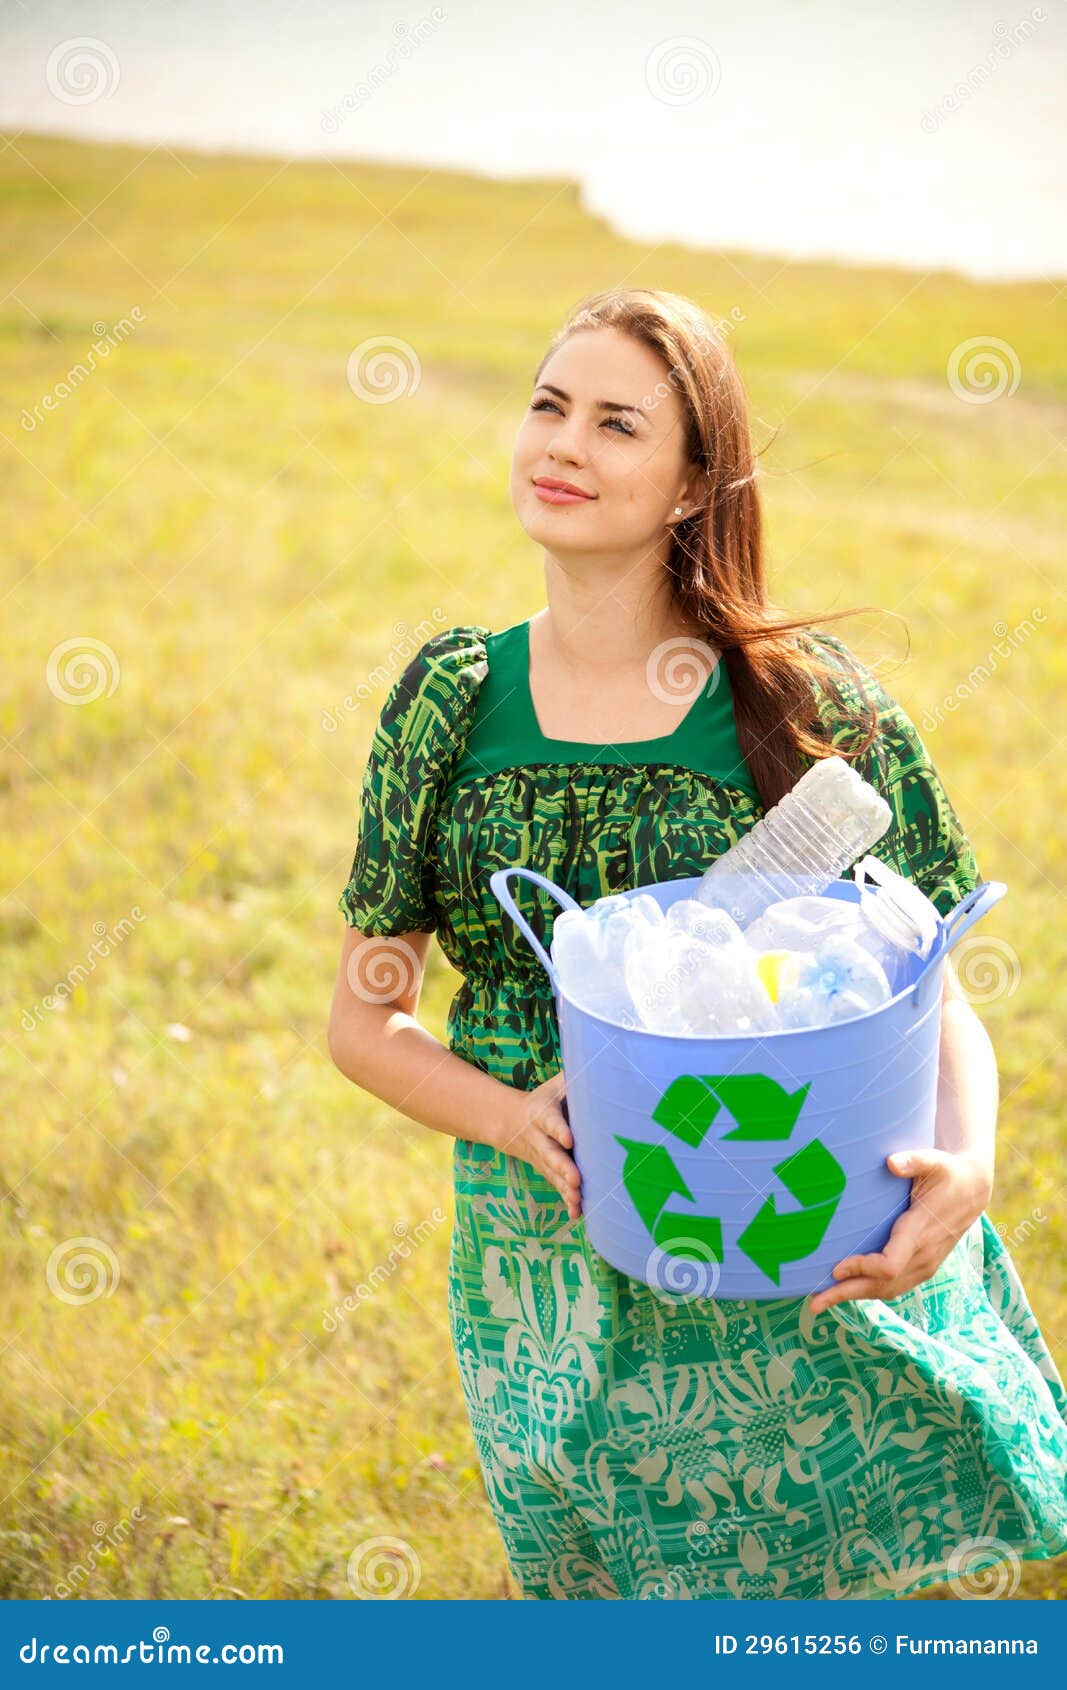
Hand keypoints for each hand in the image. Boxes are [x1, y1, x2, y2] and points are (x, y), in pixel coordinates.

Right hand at [492, 1071, 581, 1220]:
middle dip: (563, 1167)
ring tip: (578, 1199)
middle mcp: (540, 1138)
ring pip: (553, 1174)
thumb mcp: (555, 1084)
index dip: (559, 1129)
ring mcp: (542, 1158)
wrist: (509, 1122)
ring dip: (565, 1188)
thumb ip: (575, 1077)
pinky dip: (566, 1200)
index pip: (550, 1121)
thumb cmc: (544, 1099)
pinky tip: (577, 1212)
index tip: (569, 1138)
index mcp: (542, 1114)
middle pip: (551, 1154)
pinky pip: (556, 1187)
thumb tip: (603, 1062)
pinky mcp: (547, 1171)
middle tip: (577, 1179)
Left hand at [808, 1147, 991, 1314]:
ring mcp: (925, 1265)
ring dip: (854, 1297)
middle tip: (813, 1304)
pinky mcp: (923, 1267)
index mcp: (919, 1232)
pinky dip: (869, 1292)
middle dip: (847, 1294)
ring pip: (887, 1290)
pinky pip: (894, 1287)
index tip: (835, 1267)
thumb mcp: (934, 1161)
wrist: (973, 1190)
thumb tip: (891, 1163)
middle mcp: (923, 1256)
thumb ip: (913, 1161)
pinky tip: (847, 1291)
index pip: (889, 1264)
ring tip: (821, 1302)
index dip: (861, 1269)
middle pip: (882, 1285)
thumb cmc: (947, 1172)